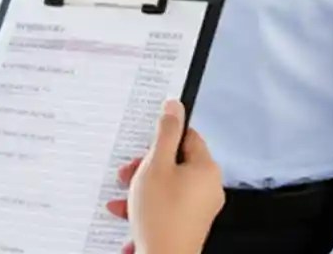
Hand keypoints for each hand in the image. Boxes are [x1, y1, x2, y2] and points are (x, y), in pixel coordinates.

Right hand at [106, 100, 224, 253]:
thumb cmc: (161, 217)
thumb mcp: (156, 166)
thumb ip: (164, 133)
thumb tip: (175, 106)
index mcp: (207, 169)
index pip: (188, 137)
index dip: (163, 138)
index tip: (145, 143)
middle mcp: (208, 188)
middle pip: (176, 163)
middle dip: (146, 167)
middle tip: (128, 173)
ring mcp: (200, 209)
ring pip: (168, 186)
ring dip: (142, 189)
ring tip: (123, 199)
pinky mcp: (188, 225)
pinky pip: (167, 207)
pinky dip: (148, 208)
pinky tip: (128, 216)